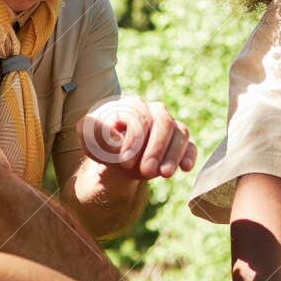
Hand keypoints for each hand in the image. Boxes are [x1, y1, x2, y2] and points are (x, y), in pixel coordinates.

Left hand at [80, 96, 197, 180]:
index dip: (134, 140)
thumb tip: (103, 125)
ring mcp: (170, 125)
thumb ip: (92, 129)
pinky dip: (189, 155)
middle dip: (156, 149)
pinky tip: (185, 168)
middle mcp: (155, 110)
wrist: (118, 160)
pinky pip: (190, 145)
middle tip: (146, 172)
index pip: (140, 117)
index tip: (125, 161)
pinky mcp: (179, 141)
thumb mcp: (90, 138)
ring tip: (163, 175)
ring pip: (180, 133)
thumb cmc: (103, 145)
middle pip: (164, 123)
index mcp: (133, 105)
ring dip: (173, 155)